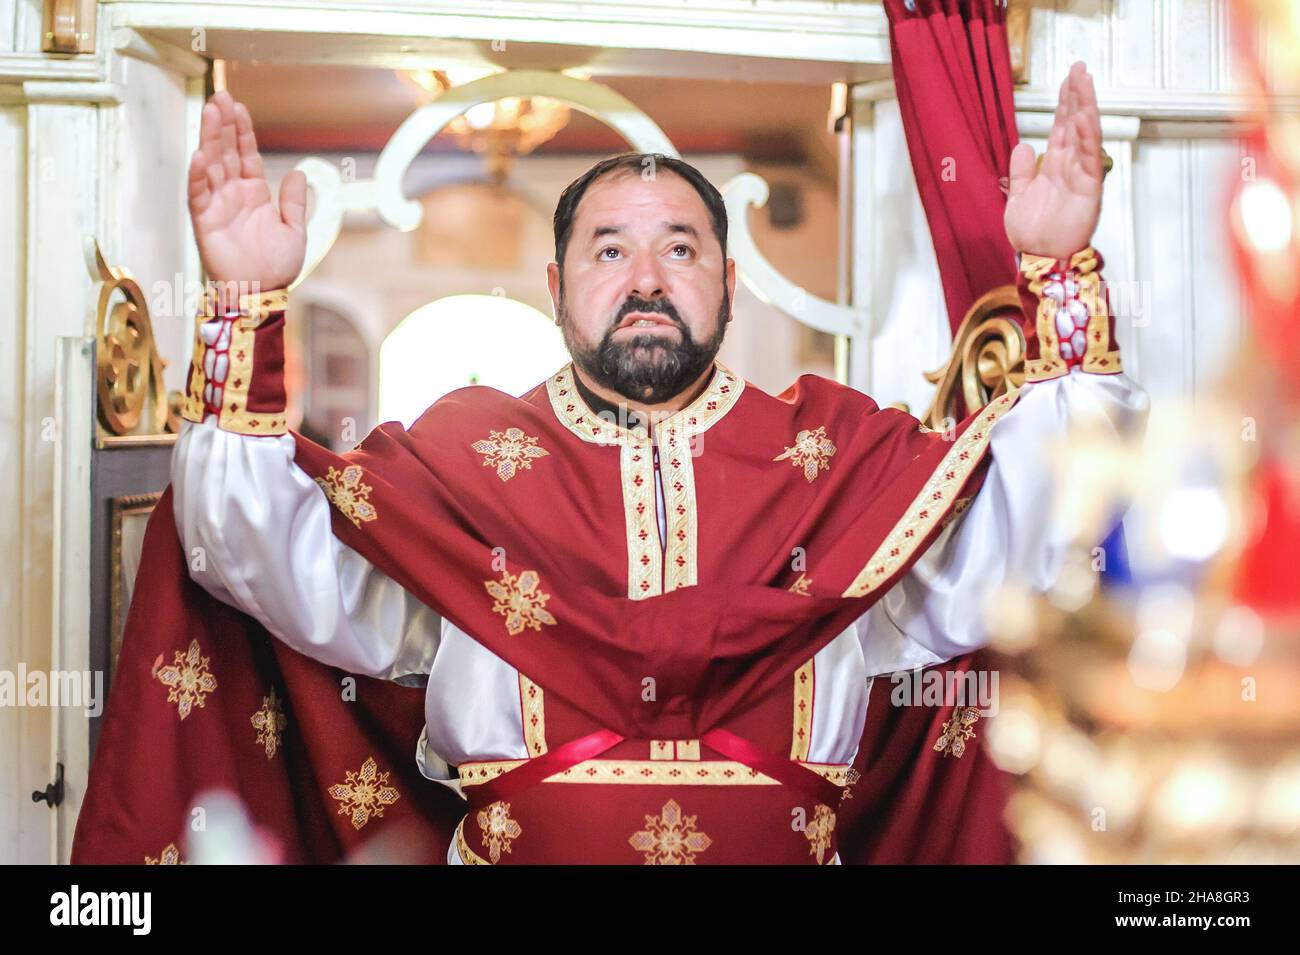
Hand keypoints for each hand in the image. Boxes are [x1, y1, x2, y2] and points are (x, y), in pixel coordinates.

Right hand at [187, 91, 306, 307]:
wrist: (262, 293)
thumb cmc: (276, 267)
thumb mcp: (295, 230)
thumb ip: (295, 202)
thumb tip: (300, 173)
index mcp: (254, 194)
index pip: (246, 155)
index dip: (242, 132)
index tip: (239, 107)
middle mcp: (233, 195)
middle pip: (225, 152)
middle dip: (223, 125)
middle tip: (220, 97)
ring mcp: (218, 206)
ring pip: (211, 166)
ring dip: (210, 139)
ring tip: (210, 113)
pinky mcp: (205, 222)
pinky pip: (199, 195)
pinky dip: (198, 176)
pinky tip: (200, 155)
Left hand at [1005, 61, 1103, 260]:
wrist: (1037, 259)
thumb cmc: (1032, 233)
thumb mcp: (1018, 197)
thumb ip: (1021, 172)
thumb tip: (1022, 146)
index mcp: (1054, 166)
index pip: (1062, 127)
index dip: (1065, 103)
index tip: (1068, 78)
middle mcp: (1070, 167)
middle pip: (1076, 124)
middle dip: (1078, 95)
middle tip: (1079, 67)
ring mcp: (1081, 176)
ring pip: (1086, 136)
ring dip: (1086, 108)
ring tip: (1085, 82)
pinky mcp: (1088, 190)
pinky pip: (1089, 160)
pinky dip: (1087, 138)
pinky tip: (1085, 117)